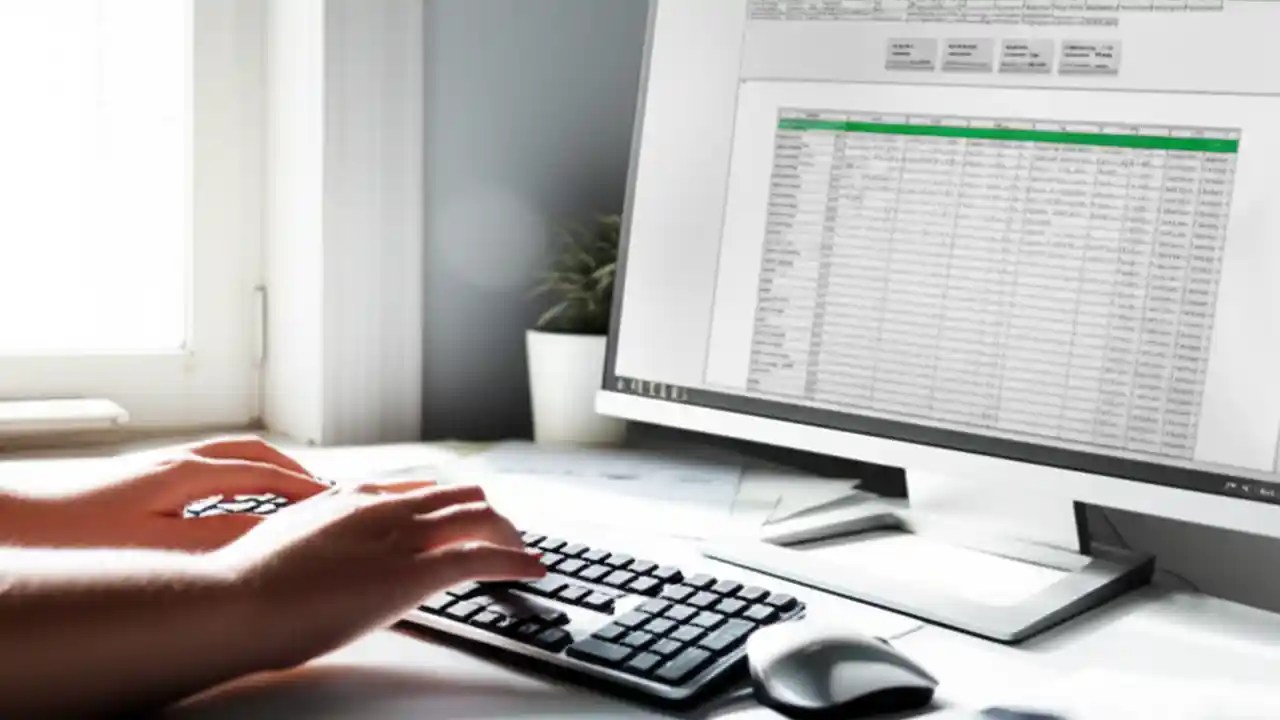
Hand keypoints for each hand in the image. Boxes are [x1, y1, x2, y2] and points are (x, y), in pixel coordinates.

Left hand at [46, 437, 329, 550]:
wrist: (18, 517)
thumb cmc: (77, 534)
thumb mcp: (157, 544)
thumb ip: (218, 539)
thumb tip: (268, 538)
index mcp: (189, 471)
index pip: (266, 475)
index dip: (306, 490)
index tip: (337, 505)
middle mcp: (180, 459)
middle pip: (254, 454)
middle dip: (294, 471)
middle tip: (324, 494)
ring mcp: (162, 463)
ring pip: (232, 455)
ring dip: (268, 470)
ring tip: (290, 492)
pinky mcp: (145, 476)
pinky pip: (213, 465)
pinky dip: (241, 475)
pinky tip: (235, 499)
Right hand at [215, 481, 544, 669]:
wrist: (231, 602)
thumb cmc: (243, 587)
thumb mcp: (282, 548)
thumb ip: (312, 542)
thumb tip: (317, 557)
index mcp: (347, 500)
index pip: (414, 490)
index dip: (444, 503)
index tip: (458, 512)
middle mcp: (380, 508)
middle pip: (454, 496)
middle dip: (484, 515)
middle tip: (501, 536)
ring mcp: (398, 537)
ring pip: (476, 517)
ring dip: (507, 535)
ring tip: (524, 552)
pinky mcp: (413, 573)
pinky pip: (481, 558)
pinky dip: (516, 562)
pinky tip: (534, 571)